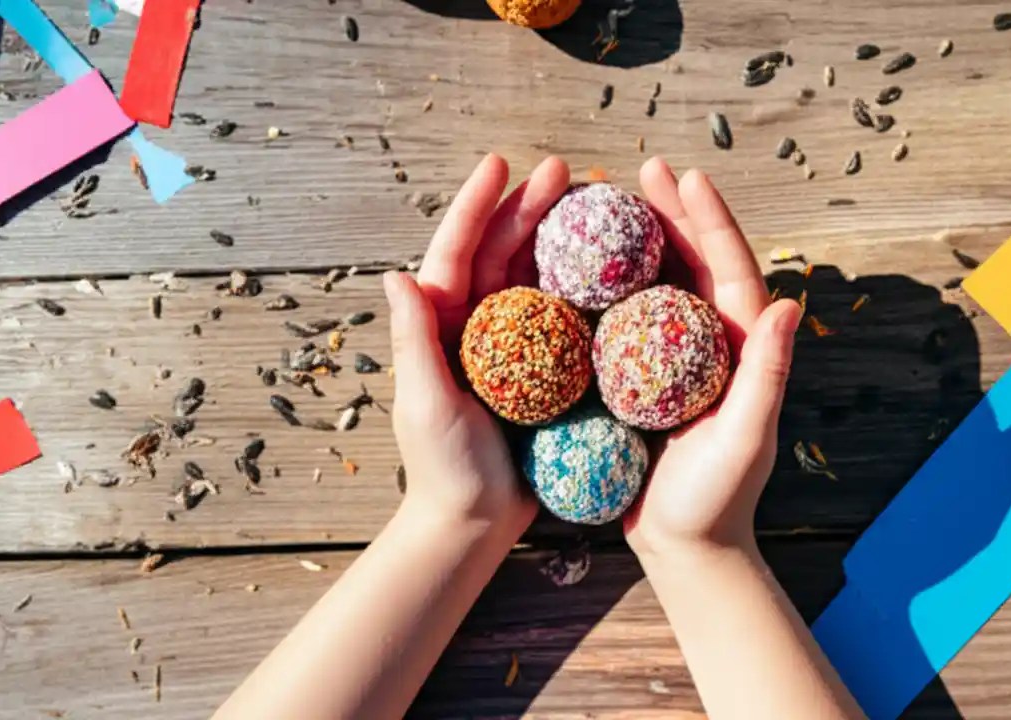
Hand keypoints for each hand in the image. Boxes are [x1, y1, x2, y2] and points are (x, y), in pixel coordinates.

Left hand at [384, 154, 571, 533]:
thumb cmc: (444, 469)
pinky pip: (566, 317)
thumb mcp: (425, 402)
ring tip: (594, 201)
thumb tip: (396, 274)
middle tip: (566, 171)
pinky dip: (585, 287)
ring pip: (537, 276)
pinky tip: (614, 266)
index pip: (457, 252)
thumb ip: (414, 339)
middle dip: (529, 207)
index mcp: (442, 324)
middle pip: (503, 252)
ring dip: (560, 238)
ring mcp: (512, 346)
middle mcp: (476, 326)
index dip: (477, 205)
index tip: (501, 163)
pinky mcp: (543, 371)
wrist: (475, 525)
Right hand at [624, 158, 802, 556]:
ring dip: (637, 240)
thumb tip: (786, 304)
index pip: (728, 271)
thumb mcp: (743, 442)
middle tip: (645, 169)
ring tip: (610, 200)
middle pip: (692, 264)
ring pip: (655, 285)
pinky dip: (604, 287)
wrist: (684, 547)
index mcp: (737, 349)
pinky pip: (621, 321)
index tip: (686, 175)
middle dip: (673, 213)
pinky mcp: (640, 379)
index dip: (709, 220)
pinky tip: (575, 266)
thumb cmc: (716, 501)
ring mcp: (672, 360)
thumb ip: (765, 377)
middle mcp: (707, 345)